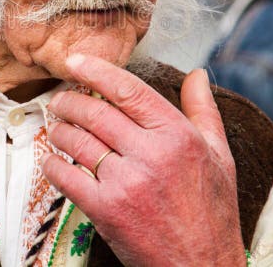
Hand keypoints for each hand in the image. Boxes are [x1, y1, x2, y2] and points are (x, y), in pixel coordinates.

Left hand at [43, 54, 244, 266]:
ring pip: (77, 141)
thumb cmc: (212, 212)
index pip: (128, 89)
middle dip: (69, 101)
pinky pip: (66, 177)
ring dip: (59, 130)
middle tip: (59, 100)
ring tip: (56, 127)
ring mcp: (127, 182)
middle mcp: (152, 154)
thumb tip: (197, 73)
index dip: (96, 70)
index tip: (74, 60)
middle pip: (96, 112)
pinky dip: (52, 165)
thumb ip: (203, 110)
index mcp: (178, 135)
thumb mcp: (219, 155)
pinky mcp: (107, 210)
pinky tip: (52, 161)